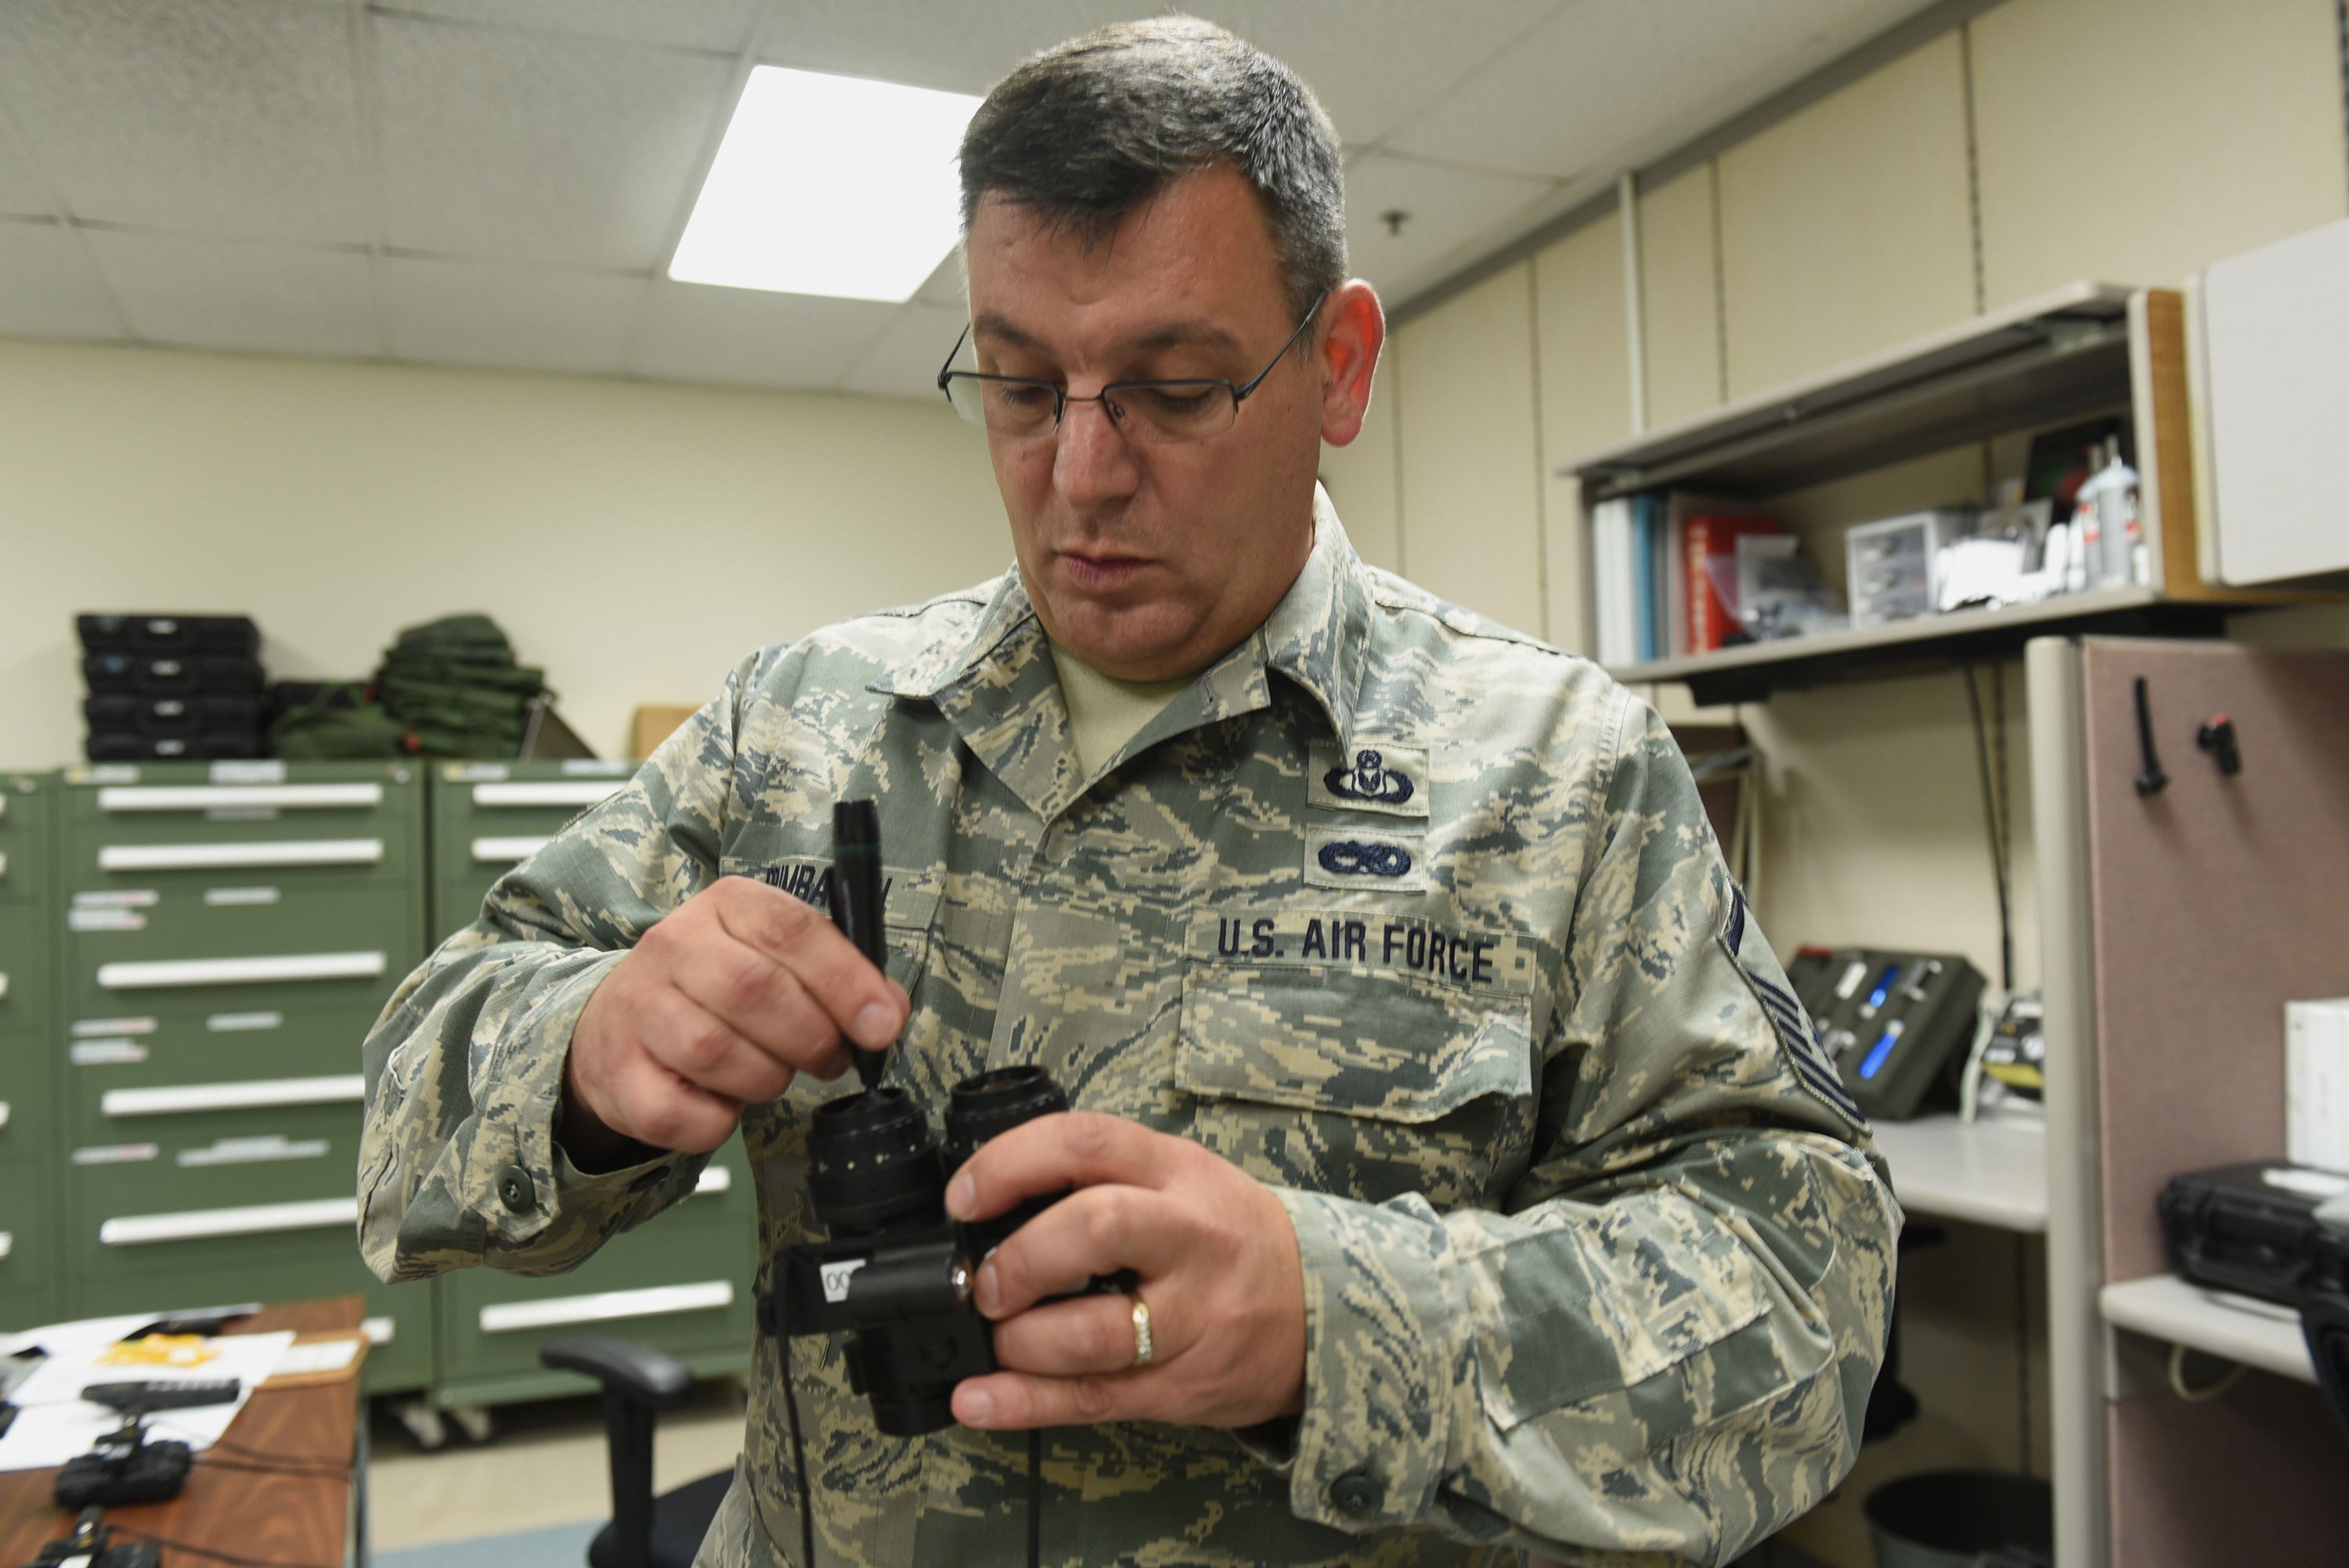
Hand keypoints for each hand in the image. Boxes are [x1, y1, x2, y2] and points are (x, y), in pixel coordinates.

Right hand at [562, 877, 907, 1160]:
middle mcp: (674, 944)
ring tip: (771, 1074)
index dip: (845, 981)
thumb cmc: (720, 993)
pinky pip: (683, 1113)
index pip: (790, 930)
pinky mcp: (618, 1073)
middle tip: (830, 1059)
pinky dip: (719, 1121)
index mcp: (727, 905)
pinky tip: (723, 1103)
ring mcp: (638, 1007)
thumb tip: (887, 1015)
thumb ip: (841, 981)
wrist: (620, 1025)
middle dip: (811, 1037)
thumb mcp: (782, 963)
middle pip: (754, 990)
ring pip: (716, 1052)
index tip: (882, 1026)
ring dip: (766, 1078)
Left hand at [944, 1112, 1306, 1430]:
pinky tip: (977, 1399)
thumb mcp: (1183, 1179)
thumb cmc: (1231, 1238)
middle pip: (1095, 1229)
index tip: (963, 1197)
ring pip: (1092, 1333)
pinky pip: (1093, 1398)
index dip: (1009, 1164)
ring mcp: (1192, 1318)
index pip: (1087, 1143)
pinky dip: (1024, 1403)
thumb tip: (990, 1205)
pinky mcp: (1182, 1386)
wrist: (1320, 1311)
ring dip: (1018, 1342)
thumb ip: (1105, 1181)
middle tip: (985, 1284)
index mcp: (1179, 1173)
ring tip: (997, 1338)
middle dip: (1019, 1260)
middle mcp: (1190, 1238)